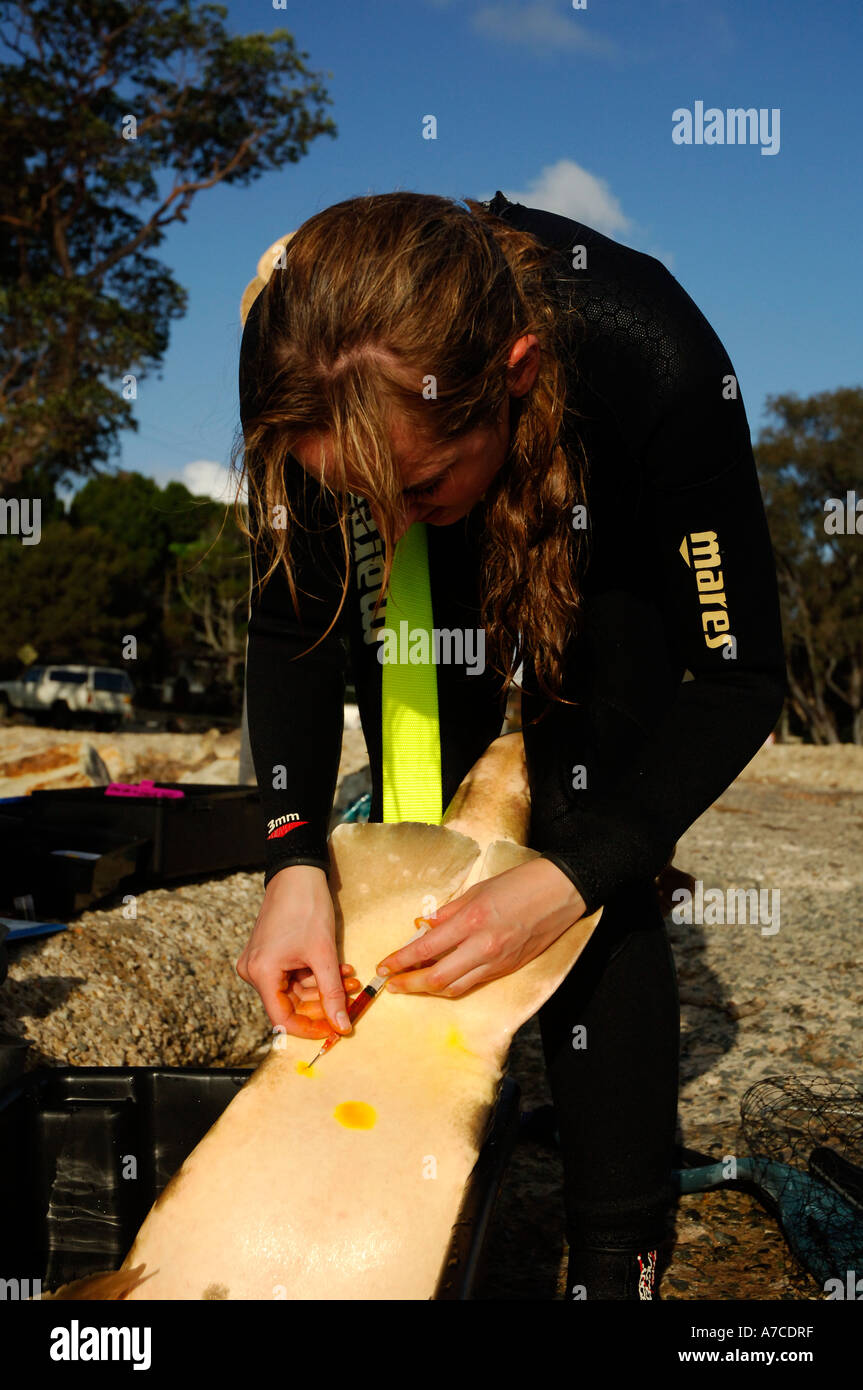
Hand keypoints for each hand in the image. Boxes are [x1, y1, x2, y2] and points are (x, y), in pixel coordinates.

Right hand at [237, 865, 361, 1039]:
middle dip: (323, 1002)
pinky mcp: (269, 954)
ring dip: (323, 986)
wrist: (298, 873)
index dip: (310, 1028)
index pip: (283, 1019)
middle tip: (351, 998)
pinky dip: (315, 974)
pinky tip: (338, 968)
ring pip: (295, 989)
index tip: (334, 1031)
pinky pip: (293, 975)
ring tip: (350, 978)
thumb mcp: (324, 954)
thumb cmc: (306, 907)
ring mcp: (260, 962)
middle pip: (290, 1004)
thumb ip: (333, 993)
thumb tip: (341, 1025)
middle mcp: (254, 971)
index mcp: (261, 973)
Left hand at [376, 858, 586, 997]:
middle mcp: (483, 946)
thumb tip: (425, 927)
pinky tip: (442, 978)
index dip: (400, 961)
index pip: (426, 949)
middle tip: (392, 984)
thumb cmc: (520, 883)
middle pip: (436, 979)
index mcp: (471, 921)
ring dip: (430, 989)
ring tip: (412, 984)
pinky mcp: (509, 968)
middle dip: (409, 984)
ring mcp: (497, 961)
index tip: (383, 967)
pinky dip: (454, 983)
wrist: (561, 892)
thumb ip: (449, 912)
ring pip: (455, 987)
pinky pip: (474, 982)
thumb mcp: (478, 890)